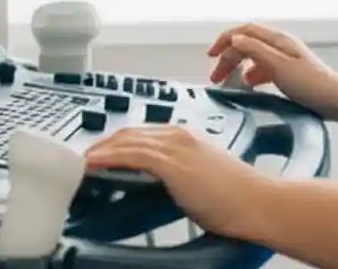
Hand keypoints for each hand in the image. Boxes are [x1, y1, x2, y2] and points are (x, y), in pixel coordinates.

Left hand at [83, 126, 266, 239]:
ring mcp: (177, 148)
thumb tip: (161, 186)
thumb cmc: (238, 197)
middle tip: (84, 159)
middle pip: (130, 133)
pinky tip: (93, 164)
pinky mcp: (173, 164)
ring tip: (81, 162)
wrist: (256, 202)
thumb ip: (181, 175)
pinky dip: (109, 158)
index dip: (117, 142)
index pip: (143, 133)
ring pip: (127, 141)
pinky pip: (132, 156)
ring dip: (100, 150)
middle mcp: (180, 136)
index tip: (101, 154)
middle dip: (103, 144)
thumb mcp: (203, 178)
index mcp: (188, 137)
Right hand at [207, 23, 337, 119]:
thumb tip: (235, 39)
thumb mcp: (278, 66)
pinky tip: (248, 86)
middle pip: (246, 44)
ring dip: (237, 67)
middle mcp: (280, 44)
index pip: (244, 31)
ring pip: (253, 57)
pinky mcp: (288, 71)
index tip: (210, 55)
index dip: (224, 39)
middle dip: (228, 58)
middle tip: (215, 78)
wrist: (334, 99)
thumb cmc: (309, 84)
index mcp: (277, 39)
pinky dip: (251, 75)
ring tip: (227, 83)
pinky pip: (263, 68)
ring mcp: (284, 57)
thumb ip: (256, 51)